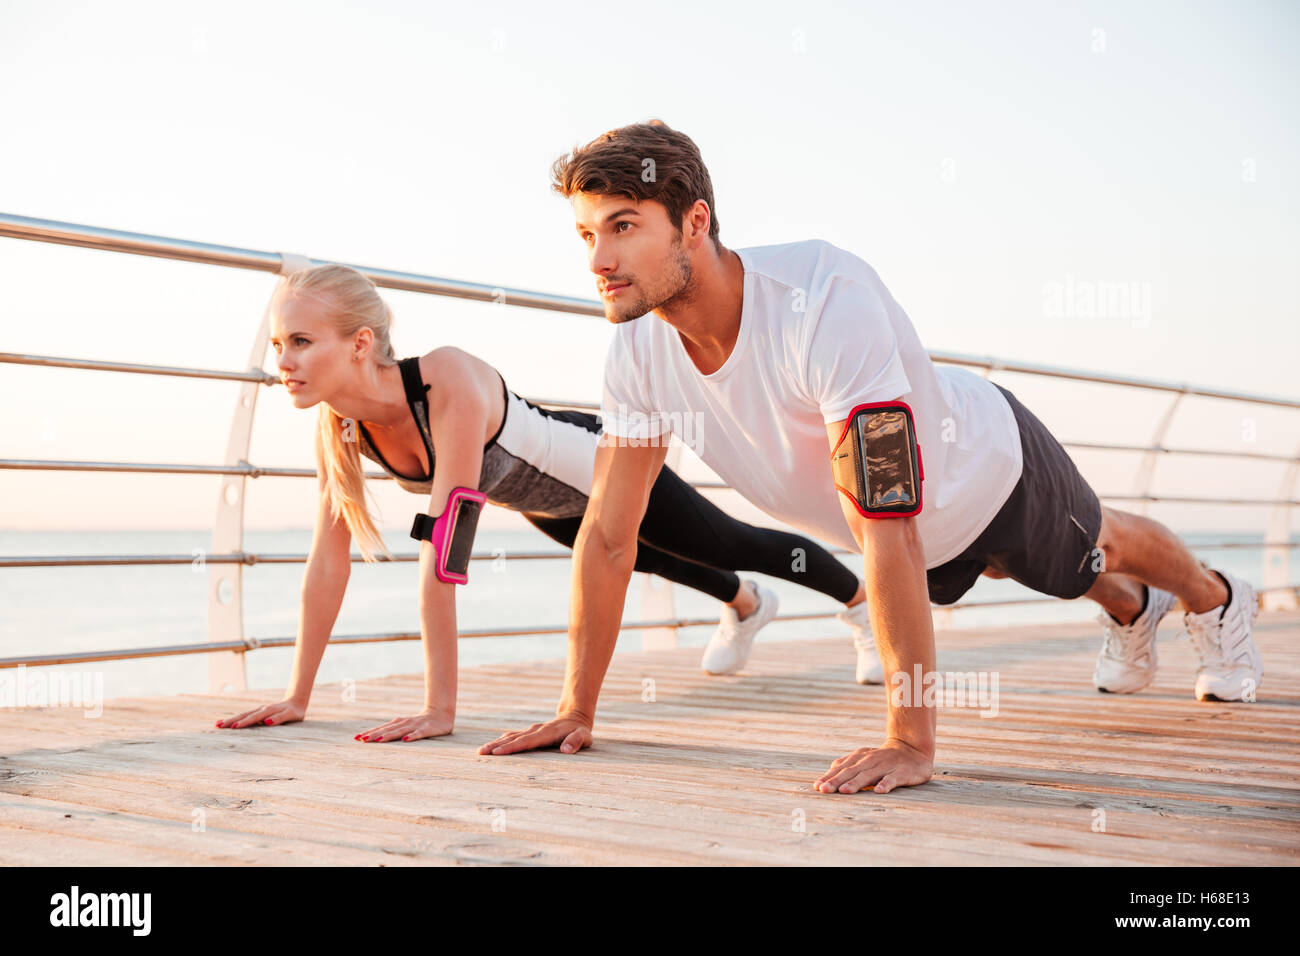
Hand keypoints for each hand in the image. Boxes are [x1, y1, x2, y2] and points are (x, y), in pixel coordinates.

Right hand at [216, 699, 304, 728]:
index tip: (234, 727)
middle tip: (218, 726)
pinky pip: (245, 716)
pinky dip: (236, 719)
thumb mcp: (291, 715)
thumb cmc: (295, 712)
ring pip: (243, 715)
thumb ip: (280, 718)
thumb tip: (266, 721)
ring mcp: (258, 711)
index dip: (245, 722)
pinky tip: (228, 724)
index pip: (254, 718)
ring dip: (231, 719)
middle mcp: (261, 710)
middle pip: (244, 715)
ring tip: (218, 724)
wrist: (296, 702)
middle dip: (231, 721)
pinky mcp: (258, 713)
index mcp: (268, 711)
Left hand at [355, 709, 453, 742]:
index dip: (369, 733)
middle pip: (387, 730)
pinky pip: (418, 734)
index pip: (381, 728)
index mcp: (398, 722)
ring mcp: (415, 725)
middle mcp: (404, 723)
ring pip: (399, 731)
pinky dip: (412, 736)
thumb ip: (392, 730)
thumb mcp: (404, 725)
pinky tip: (405, 740)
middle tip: (361, 740)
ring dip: (388, 736)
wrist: (441, 713)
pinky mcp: (427, 729)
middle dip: (374, 735)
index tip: (356, 738)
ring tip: (377, 741)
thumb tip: (375, 736)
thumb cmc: (420, 722)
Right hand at [478, 717, 592, 755]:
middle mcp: (536, 731)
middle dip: (496, 745)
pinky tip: (492, 747)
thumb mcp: (584, 736)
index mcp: (546, 733)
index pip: (526, 741)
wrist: (575, 717)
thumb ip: (576, 741)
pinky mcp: (529, 733)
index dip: (512, 747)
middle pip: (513, 738)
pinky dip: (501, 741)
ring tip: (481, 751)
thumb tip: (566, 750)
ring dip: (496, 743)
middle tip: (481, 752)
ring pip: (510, 736)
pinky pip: (513, 737)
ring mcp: (531, 731)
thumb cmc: (580, 731)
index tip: (497, 753)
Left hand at [814, 739, 932, 793]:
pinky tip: (879, 791)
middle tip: (824, 790)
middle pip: (851, 771)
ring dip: (856, 783)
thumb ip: (847, 766)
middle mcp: (870, 760)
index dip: (829, 777)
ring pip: (869, 775)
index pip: (841, 768)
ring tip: (844, 791)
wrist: (912, 749)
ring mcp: (886, 765)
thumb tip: (827, 774)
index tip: (817, 787)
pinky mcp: (901, 772)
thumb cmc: (883, 759)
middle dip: (836, 781)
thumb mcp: (863, 759)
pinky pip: (892, 778)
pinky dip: (886, 784)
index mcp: (860, 758)